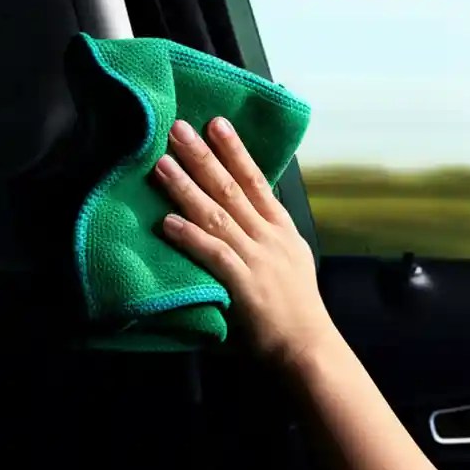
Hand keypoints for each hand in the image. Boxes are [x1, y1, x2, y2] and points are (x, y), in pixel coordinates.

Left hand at [153, 117, 337, 366]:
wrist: (307, 345)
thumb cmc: (296, 309)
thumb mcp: (291, 261)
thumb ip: (268, 237)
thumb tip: (246, 216)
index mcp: (282, 229)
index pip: (257, 180)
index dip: (235, 151)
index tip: (217, 124)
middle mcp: (269, 237)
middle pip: (232, 189)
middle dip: (204, 157)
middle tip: (180, 129)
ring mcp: (256, 259)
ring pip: (217, 215)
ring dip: (187, 188)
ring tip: (162, 164)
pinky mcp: (242, 284)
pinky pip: (212, 254)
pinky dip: (190, 236)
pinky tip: (168, 221)